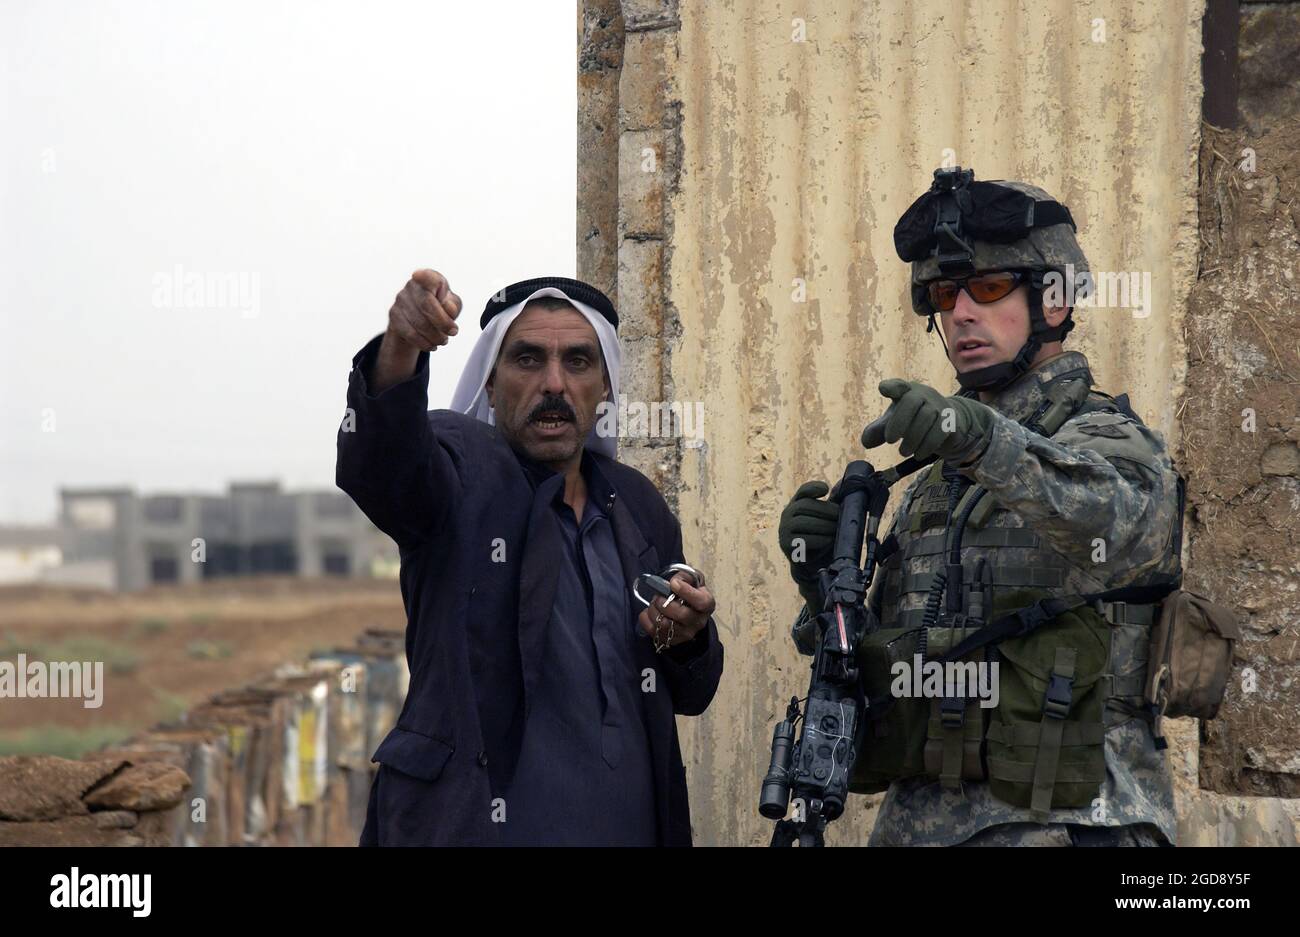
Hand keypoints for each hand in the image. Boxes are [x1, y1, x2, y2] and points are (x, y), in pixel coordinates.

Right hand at [386, 269, 462, 352]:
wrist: (420, 318)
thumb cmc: (441, 307)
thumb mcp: (452, 306)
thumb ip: (453, 305)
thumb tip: (447, 307)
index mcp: (430, 278)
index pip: (426, 276)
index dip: (422, 276)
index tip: (417, 275)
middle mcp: (412, 286)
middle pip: (426, 305)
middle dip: (442, 323)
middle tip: (453, 332)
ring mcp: (400, 300)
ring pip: (419, 323)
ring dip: (435, 336)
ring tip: (443, 340)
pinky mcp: (394, 315)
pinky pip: (410, 333)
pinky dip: (424, 343)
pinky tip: (432, 345)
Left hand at [637, 572, 714, 648]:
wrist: (687, 610)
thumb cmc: (690, 593)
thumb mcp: (692, 580)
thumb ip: (685, 577)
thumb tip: (674, 581)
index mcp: (707, 605)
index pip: (701, 602)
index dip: (686, 592)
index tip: (673, 583)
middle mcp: (698, 622)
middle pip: (681, 615)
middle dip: (664, 603)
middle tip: (658, 596)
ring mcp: (685, 634)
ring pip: (665, 625)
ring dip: (654, 610)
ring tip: (653, 603)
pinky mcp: (671, 641)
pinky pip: (654, 632)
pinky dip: (646, 619)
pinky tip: (648, 612)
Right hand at [777, 481, 839, 595]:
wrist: (814, 563)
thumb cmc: (823, 536)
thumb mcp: (827, 519)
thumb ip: (833, 505)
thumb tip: (844, 490)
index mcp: (797, 503)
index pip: (803, 491)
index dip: (813, 488)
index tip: (826, 489)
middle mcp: (787, 514)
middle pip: (804, 505)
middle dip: (826, 510)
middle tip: (841, 517)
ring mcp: (784, 529)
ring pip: (803, 522)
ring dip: (824, 525)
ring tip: (837, 530)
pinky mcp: (787, 545)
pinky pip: (804, 540)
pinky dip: (820, 539)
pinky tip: (830, 540)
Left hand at [860, 378, 993, 462]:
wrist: (948, 422)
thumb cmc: (914, 418)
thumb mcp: (894, 422)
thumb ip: (878, 431)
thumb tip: (865, 442)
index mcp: (906, 392)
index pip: (898, 385)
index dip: (891, 386)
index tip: (883, 390)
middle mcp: (923, 394)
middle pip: (911, 401)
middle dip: (899, 421)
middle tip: (889, 441)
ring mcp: (938, 405)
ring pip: (927, 417)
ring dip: (912, 438)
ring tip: (902, 452)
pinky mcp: (950, 420)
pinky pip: (940, 430)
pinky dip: (927, 444)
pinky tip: (918, 455)